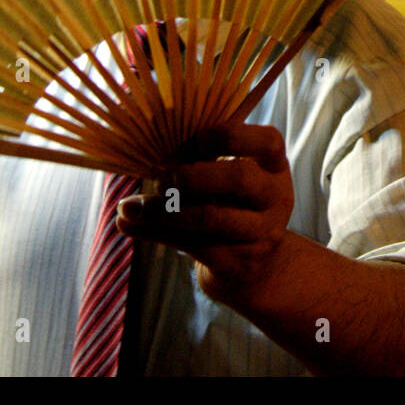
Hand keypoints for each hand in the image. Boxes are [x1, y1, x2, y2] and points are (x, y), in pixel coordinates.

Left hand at [114, 123, 294, 309]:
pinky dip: (154, 232)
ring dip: (162, 210)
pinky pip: (192, 245)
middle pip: (239, 178)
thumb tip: (152, 145)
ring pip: (210, 217)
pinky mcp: (238, 262)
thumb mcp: (234, 178)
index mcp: (275, 166)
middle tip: (158, 177)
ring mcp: (262, 233)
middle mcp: (276, 198)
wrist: (257, 268)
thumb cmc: (234, 206)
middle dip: (192, 175)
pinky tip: (128, 224)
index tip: (191, 140)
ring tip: (129, 207)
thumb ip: (207, 160)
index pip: (266, 141)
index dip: (226, 136)